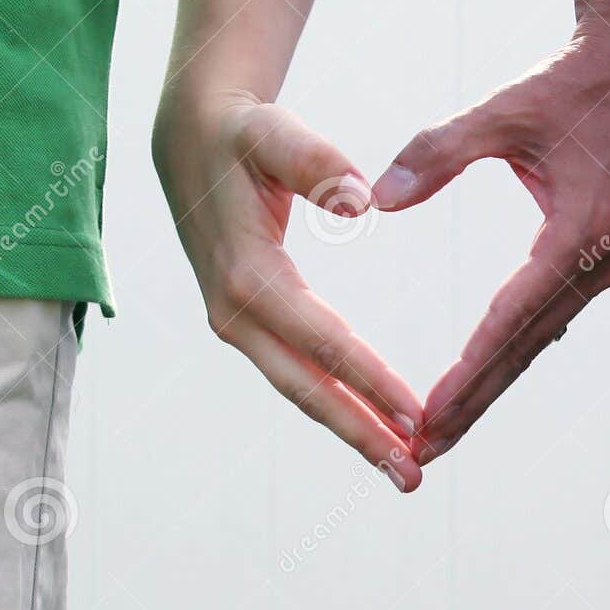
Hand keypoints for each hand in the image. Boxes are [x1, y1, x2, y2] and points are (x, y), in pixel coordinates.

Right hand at [153, 89, 423, 491]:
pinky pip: (295, 372)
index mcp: (246, 274)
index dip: (368, 379)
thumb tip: (362, 202)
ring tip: (403, 469)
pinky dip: (334, 403)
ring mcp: (237, 323)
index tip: (415, 412)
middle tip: (413, 476)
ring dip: (350, 430)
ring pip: (300, 389)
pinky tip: (371, 424)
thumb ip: (316, 164)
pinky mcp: (247, 322)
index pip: (320, 339)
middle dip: (360, 434)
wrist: (194, 139)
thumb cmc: (244, 134)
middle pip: (306, 388)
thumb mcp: (275, 133)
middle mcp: (235, 312)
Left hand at [373, 4, 609, 462]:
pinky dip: (513, 352)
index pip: (511, 319)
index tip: (427, 414)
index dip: (468, 373)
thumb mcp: (506, 111)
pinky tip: (484, 375)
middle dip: (474, 403)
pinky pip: (550, 318)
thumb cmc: (574, 85)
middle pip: (526, 350)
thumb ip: (440, 151)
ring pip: (538, 340)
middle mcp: (598, 260)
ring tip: (443, 430)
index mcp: (580, 232)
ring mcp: (604, 264)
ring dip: (492, 385)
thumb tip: (380, 199)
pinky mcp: (600, 257)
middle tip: (422, 451)